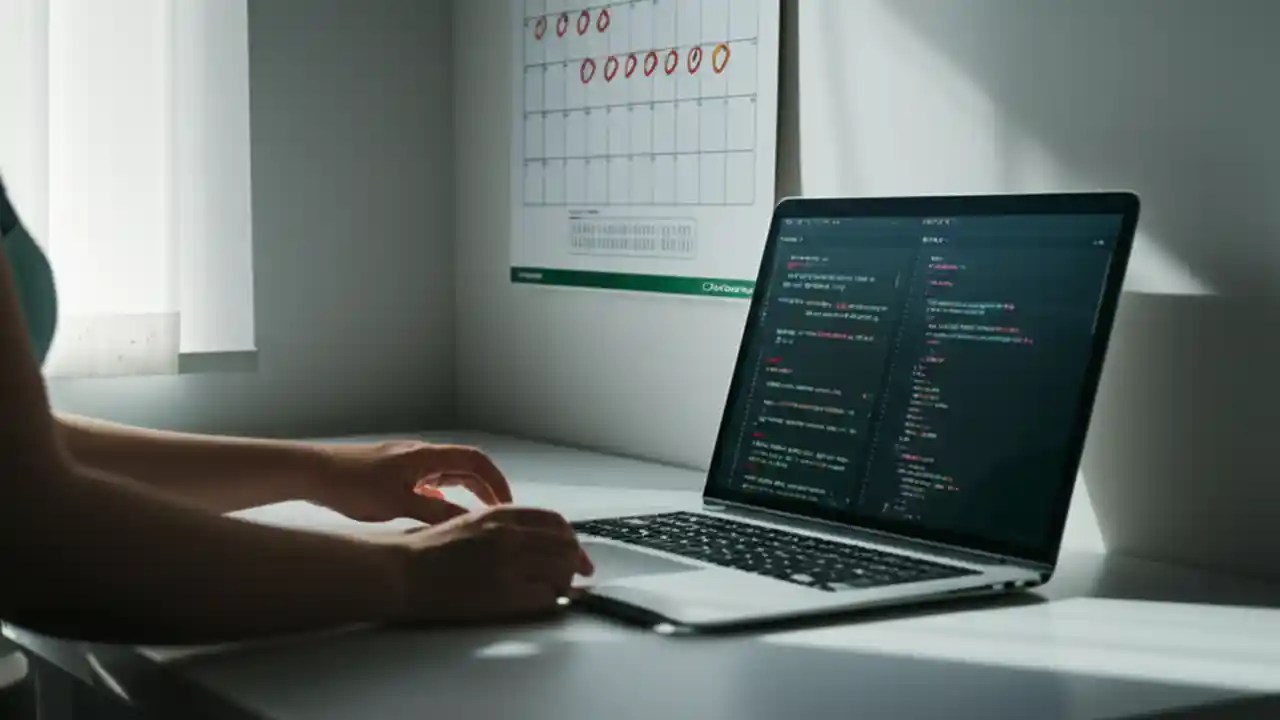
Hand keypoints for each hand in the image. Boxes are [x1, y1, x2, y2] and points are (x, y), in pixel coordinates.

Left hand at [308, 441, 513, 524]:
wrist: (313, 472)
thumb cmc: (354, 486)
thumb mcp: (399, 504)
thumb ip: (436, 514)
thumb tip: (469, 525)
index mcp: (427, 457)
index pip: (476, 461)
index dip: (497, 481)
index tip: (507, 505)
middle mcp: (421, 455)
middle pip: (465, 466)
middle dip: (486, 489)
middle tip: (498, 515)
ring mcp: (406, 462)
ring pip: (446, 474)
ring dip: (465, 492)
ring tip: (475, 517)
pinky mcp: (393, 471)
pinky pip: (428, 481)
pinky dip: (442, 495)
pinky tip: (437, 512)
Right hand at [372, 505, 595, 622]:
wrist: (401, 571)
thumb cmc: (426, 552)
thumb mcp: (469, 524)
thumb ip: (502, 528)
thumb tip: (532, 543)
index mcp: (500, 514)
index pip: (553, 520)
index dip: (570, 538)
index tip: (575, 553)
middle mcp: (509, 534)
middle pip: (565, 545)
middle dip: (575, 562)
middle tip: (575, 577)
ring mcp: (508, 563)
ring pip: (562, 569)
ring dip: (564, 582)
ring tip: (556, 591)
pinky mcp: (503, 593)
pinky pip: (546, 596)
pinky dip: (551, 601)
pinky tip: (540, 603)